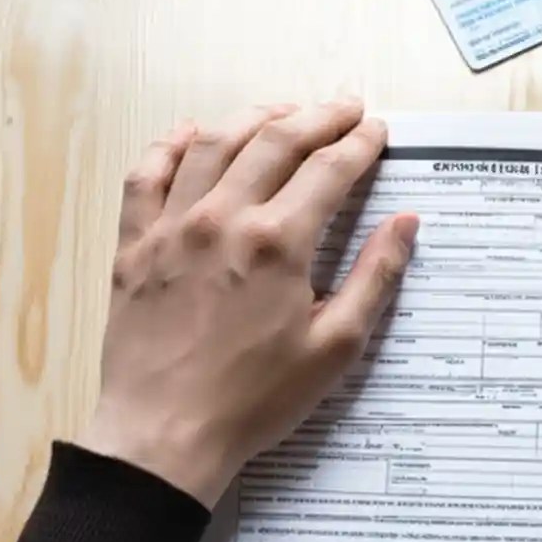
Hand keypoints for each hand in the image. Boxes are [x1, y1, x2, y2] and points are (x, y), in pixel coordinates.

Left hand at [79, 99, 417, 507]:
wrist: (164, 434)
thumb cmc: (256, 398)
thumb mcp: (336, 347)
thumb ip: (375, 277)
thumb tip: (406, 222)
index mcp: (278, 242)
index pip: (329, 170)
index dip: (360, 144)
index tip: (378, 130)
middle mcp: (223, 218)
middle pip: (275, 140)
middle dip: (318, 116)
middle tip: (345, 108)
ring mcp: (172, 226)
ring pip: (214, 144)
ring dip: (255, 117)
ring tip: (283, 111)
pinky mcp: (135, 244)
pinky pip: (148, 174)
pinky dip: (172, 145)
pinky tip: (193, 134)